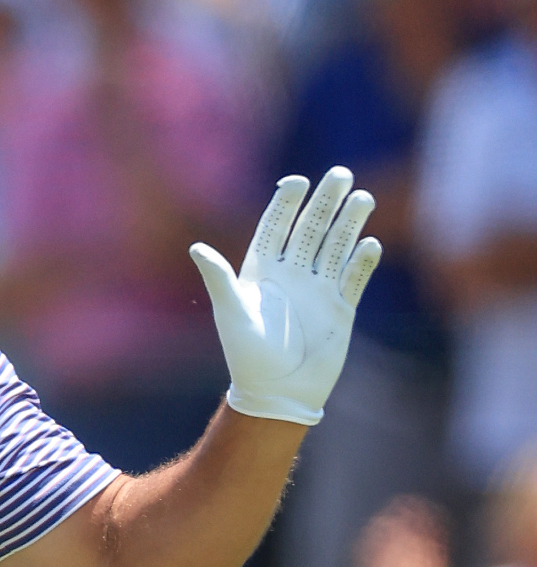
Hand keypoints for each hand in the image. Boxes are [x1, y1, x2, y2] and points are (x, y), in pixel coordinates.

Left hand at [189, 166, 382, 424]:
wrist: (277, 392)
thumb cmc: (246, 354)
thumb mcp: (231, 313)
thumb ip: (219, 279)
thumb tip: (196, 247)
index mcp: (261, 271)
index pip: (275, 228)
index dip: (285, 205)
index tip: (296, 181)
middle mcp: (291, 275)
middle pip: (311, 230)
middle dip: (325, 203)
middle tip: (341, 173)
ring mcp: (318, 291)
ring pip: (337, 248)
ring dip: (349, 224)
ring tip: (362, 198)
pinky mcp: (340, 310)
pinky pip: (353, 279)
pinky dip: (362, 263)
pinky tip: (370, 244)